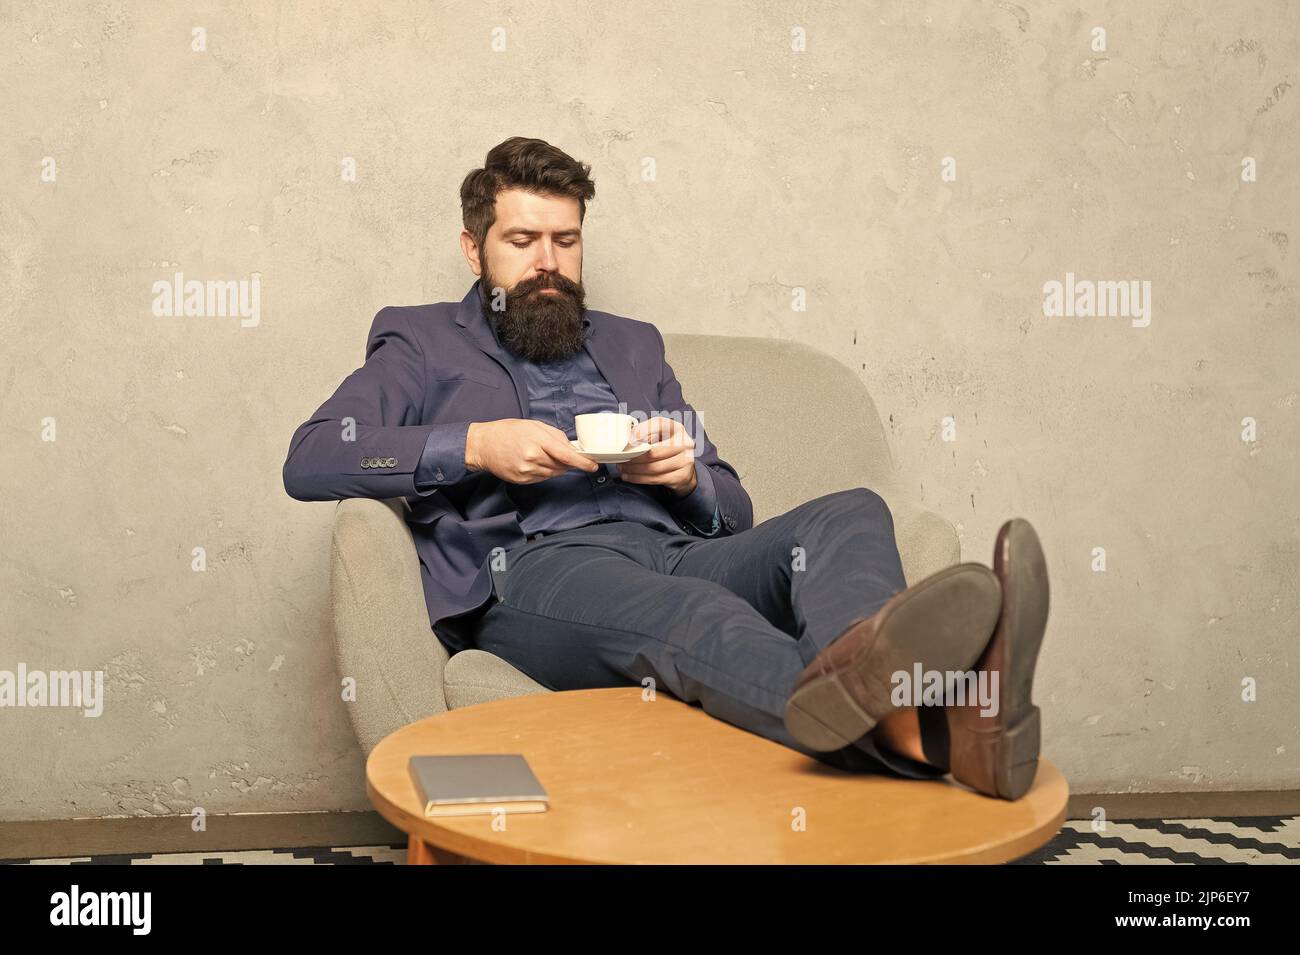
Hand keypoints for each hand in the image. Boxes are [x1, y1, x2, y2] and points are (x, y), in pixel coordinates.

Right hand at [466, 419, 599, 483]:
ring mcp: (527, 472)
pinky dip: (544, 471)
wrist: (483, 445)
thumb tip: (571, 447)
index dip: (582, 462)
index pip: (566, 455)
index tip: (592, 466)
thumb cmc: (507, 431)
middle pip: (561, 466)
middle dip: (567, 462)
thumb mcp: (533, 425)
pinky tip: (535, 462)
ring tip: (543, 454)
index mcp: (537, 442)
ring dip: (555, 466)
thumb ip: (555, 435)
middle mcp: (533, 459)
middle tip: (562, 453)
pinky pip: (542, 478)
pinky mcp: (522, 480)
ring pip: (553, 474)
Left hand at [617, 416, 697, 497]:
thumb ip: (646, 432)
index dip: (641, 431)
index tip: (628, 440)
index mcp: (676, 428)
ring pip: (653, 467)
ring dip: (634, 470)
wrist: (684, 468)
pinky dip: (639, 478)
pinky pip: (656, 479)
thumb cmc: (668, 448)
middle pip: (653, 452)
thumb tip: (626, 436)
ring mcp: (685, 460)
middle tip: (622, 459)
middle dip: (634, 457)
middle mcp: (684, 443)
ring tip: (623, 469)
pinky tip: (630, 477)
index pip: (658, 425)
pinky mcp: (682, 476)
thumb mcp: (660, 435)